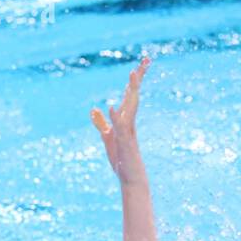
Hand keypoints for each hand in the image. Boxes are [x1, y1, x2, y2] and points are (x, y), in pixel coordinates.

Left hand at [90, 56, 149, 183]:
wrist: (131, 180)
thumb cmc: (122, 160)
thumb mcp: (108, 138)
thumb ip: (102, 124)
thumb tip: (94, 109)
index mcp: (126, 120)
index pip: (131, 96)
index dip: (134, 81)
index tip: (140, 64)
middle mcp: (129, 123)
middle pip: (134, 97)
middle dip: (138, 79)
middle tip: (146, 60)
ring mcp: (128, 133)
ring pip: (131, 108)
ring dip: (132, 91)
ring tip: (133, 73)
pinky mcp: (125, 144)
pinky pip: (121, 129)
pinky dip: (117, 118)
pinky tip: (112, 107)